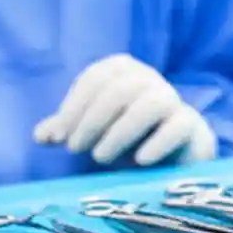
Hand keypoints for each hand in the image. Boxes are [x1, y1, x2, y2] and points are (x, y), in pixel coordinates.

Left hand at [34, 55, 217, 165]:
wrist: (171, 155)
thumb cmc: (124, 137)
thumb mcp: (91, 132)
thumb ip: (66, 130)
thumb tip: (40, 136)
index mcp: (121, 71)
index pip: (95, 78)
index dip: (73, 107)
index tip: (58, 138)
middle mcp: (148, 79)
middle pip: (119, 90)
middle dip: (92, 120)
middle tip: (76, 149)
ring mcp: (172, 99)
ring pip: (150, 104)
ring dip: (120, 132)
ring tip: (99, 158)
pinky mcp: (192, 125)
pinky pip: (178, 126)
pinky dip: (157, 143)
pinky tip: (139, 161)